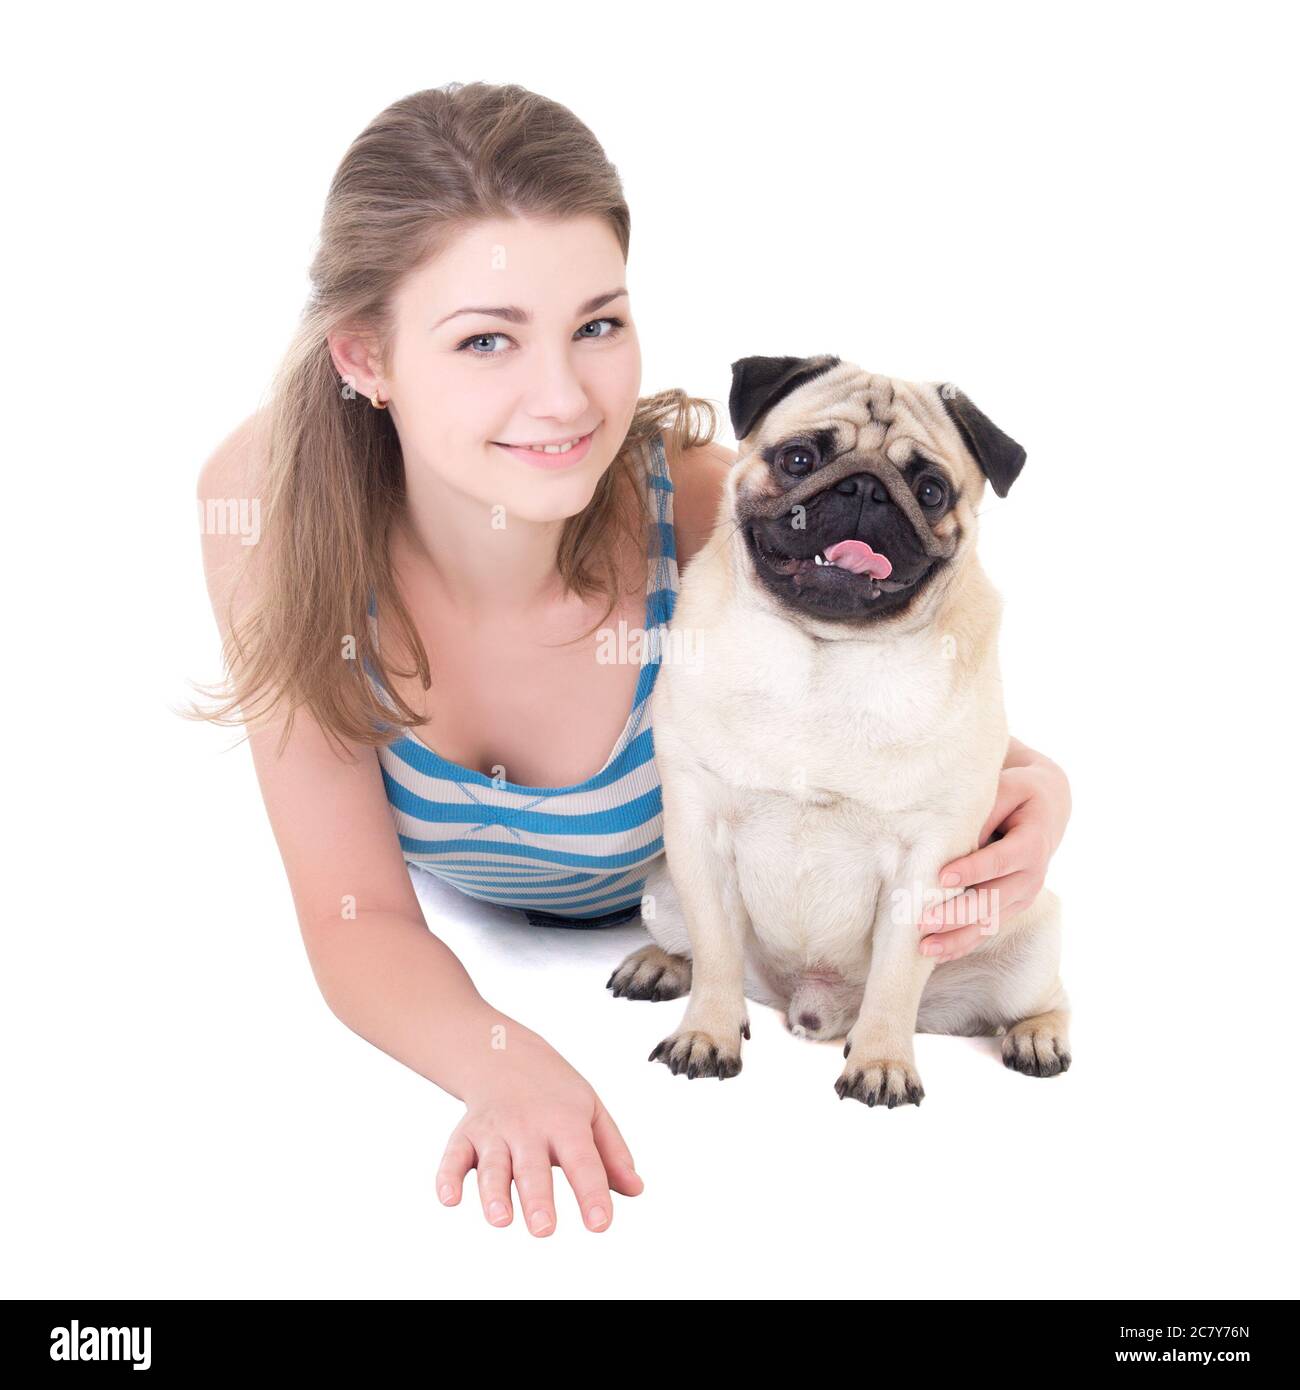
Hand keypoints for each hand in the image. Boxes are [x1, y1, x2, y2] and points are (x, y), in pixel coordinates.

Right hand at [435, 1025, 642, 1236]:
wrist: (504, 1052)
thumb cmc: (555, 1092)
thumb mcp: (592, 1111)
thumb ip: (612, 1153)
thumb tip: (635, 1190)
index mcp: (565, 1122)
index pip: (583, 1161)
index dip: (592, 1193)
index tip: (600, 1224)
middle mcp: (528, 1127)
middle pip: (532, 1167)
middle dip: (537, 1198)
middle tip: (545, 1228)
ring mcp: (494, 1131)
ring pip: (493, 1165)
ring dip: (494, 1193)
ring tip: (501, 1219)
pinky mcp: (465, 1135)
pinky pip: (453, 1156)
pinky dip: (448, 1177)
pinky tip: (450, 1197)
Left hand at [918, 738, 1070, 962]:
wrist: (1047, 810)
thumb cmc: (1018, 795)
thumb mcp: (1006, 789)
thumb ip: (984, 812)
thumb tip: (951, 836)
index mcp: (1032, 844)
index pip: (1000, 860)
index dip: (972, 870)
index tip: (942, 878)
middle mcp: (1031, 876)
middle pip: (993, 900)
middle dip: (957, 913)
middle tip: (923, 922)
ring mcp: (1022, 896)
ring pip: (989, 922)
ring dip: (956, 937)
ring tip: (924, 948)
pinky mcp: (1010, 907)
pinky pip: (986, 930)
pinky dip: (962, 943)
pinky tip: (937, 954)